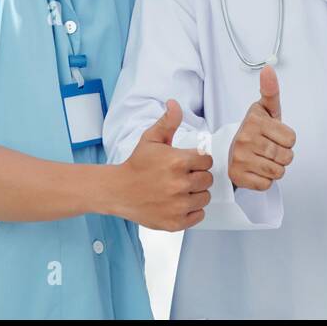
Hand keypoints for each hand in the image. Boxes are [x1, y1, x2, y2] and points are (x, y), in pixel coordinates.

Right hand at [116, 100, 213, 230]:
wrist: (118, 190)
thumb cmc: (136, 165)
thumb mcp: (151, 139)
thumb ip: (168, 122)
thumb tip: (174, 104)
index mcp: (178, 161)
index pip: (207, 161)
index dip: (199, 160)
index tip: (188, 163)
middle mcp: (180, 184)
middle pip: (208, 179)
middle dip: (198, 176)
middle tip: (183, 176)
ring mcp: (178, 205)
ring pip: (205, 197)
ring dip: (196, 193)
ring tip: (181, 189)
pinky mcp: (175, 222)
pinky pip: (199, 215)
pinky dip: (192, 210)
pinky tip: (179, 202)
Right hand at [228, 65, 295, 190]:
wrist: (230, 151)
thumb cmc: (254, 130)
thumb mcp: (265, 110)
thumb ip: (271, 90)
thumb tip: (269, 68)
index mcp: (254, 121)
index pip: (291, 139)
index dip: (287, 140)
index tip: (274, 136)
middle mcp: (245, 138)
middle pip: (287, 156)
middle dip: (283, 156)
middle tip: (269, 150)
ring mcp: (240, 159)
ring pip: (278, 172)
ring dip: (275, 168)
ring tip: (263, 159)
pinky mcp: (238, 176)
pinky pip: (267, 184)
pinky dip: (265, 180)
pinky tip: (256, 170)